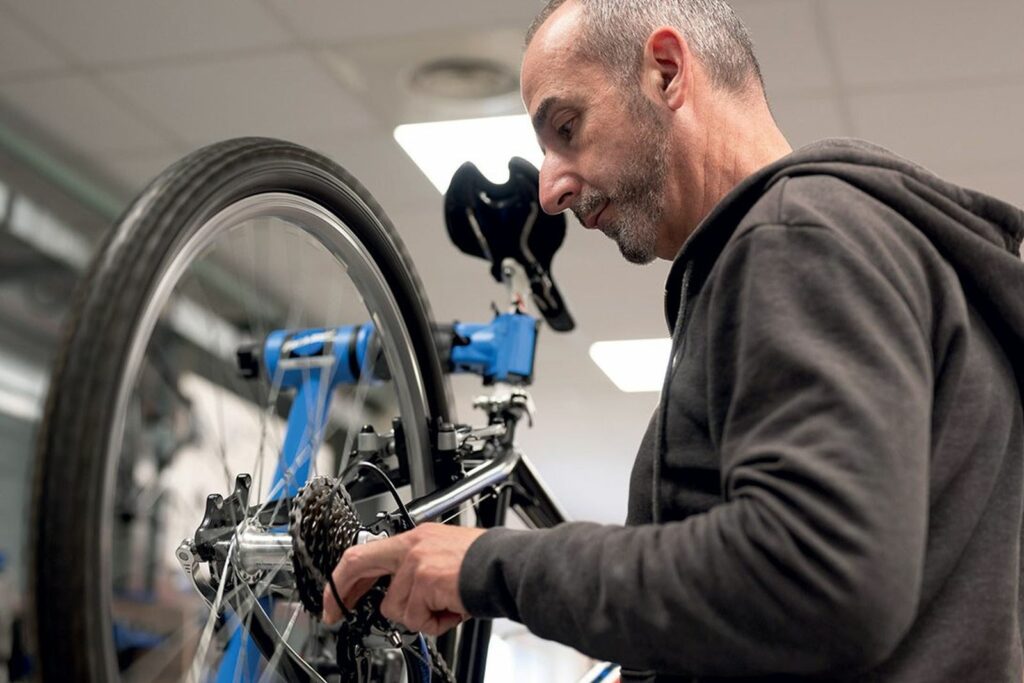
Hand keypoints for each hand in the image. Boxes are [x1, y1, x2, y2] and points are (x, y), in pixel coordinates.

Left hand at [321, 523, 486, 634]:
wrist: (507, 567)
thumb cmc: (486, 566)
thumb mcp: (444, 558)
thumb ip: (418, 572)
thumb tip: (400, 598)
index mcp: (417, 538)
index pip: (367, 552)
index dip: (346, 576)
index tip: (339, 595)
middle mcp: (413, 545)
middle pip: (358, 563)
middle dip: (340, 592)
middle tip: (332, 613)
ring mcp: (416, 562)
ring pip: (396, 608)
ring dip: (420, 617)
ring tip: (446, 606)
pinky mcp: (424, 580)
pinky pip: (417, 618)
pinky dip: (436, 623)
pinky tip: (453, 609)